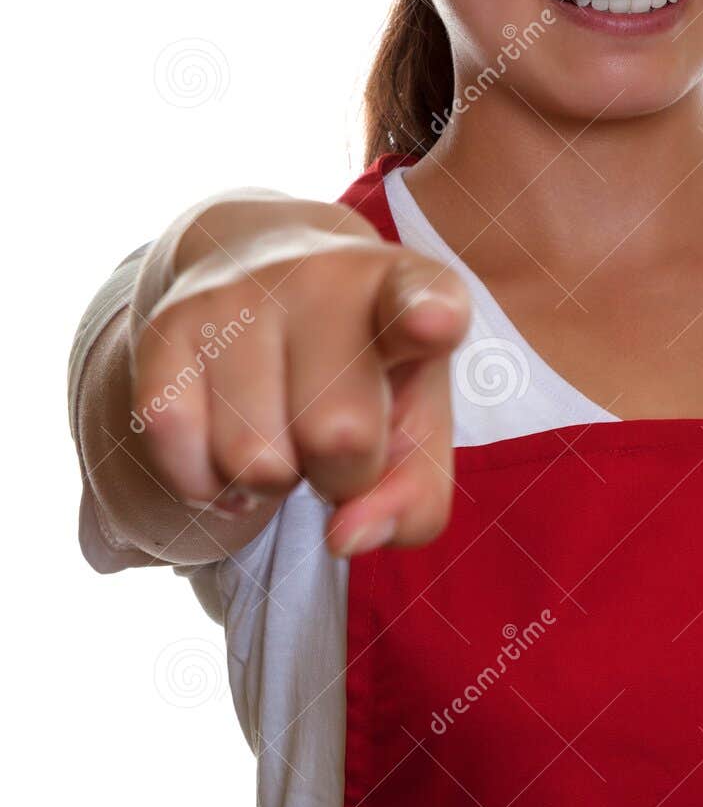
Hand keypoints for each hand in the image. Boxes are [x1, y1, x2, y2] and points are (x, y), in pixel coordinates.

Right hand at [129, 195, 470, 555]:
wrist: (264, 268)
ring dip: (271, 481)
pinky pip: (176, 448)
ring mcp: (237, 295)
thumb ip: (415, 499)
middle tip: (336, 437)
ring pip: (253, 462)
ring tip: (281, 429)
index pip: (420, 295)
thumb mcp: (417, 427)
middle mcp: (322, 278)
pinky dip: (204, 483)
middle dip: (341, 474)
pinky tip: (226, 446)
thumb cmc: (365, 371)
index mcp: (405, 290)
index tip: (433, 321)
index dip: (430, 316)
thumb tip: (345, 539)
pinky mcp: (166, 326)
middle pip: (338, 436)